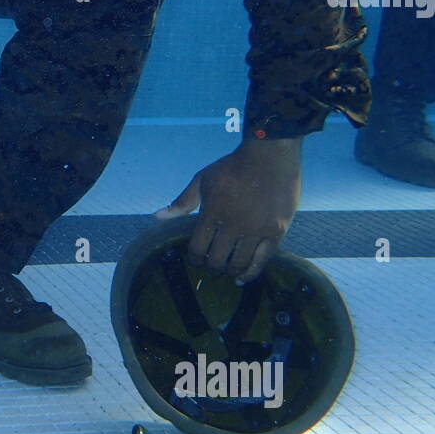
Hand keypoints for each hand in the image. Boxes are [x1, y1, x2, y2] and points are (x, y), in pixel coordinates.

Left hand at [156, 137, 301, 282]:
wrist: (269, 155)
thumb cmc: (233, 167)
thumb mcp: (203, 180)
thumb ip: (182, 202)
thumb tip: (158, 216)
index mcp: (212, 213)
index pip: (198, 249)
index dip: (195, 259)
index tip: (197, 260)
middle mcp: (233, 225)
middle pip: (217, 260)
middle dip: (212, 267)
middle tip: (212, 267)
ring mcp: (257, 230)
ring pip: (239, 264)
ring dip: (229, 272)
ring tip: (227, 271)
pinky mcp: (276, 232)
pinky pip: (262, 261)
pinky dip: (250, 273)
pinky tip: (243, 278)